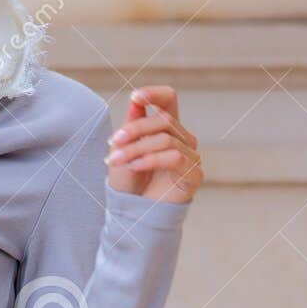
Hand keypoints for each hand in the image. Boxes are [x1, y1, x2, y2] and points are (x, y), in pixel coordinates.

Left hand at [105, 86, 202, 205]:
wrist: (133, 213)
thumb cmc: (129, 181)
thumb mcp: (124, 149)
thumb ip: (132, 124)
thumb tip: (136, 100)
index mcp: (166, 128)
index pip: (169, 100)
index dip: (155, 94)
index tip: (135, 97)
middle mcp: (182, 138)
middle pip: (164, 120)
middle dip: (135, 130)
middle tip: (113, 142)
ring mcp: (190, 156)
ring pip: (166, 139)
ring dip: (137, 149)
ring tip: (117, 160)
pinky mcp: (194, 174)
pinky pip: (175, 157)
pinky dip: (151, 160)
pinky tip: (134, 166)